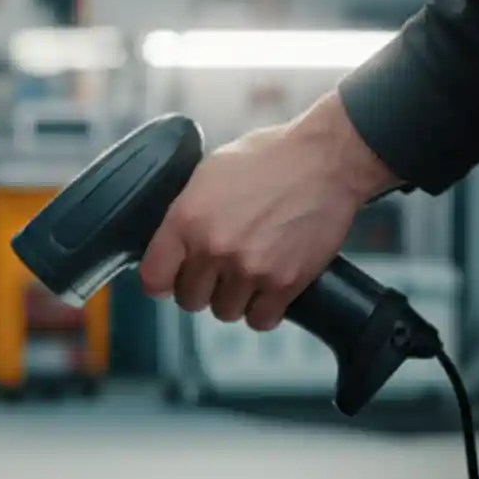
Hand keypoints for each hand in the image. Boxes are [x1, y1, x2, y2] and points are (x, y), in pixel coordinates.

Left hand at [138, 91, 398, 329]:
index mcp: (187, 220)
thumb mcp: (210, 173)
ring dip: (234, 298)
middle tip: (219, 269)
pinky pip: (260, 320)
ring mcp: (249, 270)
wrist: (326, 160)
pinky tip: (268, 288)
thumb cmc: (269, 158)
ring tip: (248, 273)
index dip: (162, 280)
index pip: (152, 279)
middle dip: (202, 287)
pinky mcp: (284, 283)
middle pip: (190, 300)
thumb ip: (187, 212)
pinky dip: (263, 310)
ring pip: (225, 312)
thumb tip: (174, 243)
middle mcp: (214, 250)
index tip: (172, 277)